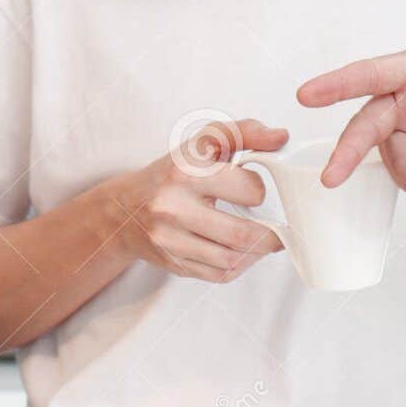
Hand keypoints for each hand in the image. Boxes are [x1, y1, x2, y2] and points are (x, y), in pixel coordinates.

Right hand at [113, 119, 288, 281]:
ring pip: (233, 259)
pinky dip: (240, 265)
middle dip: (271, 235)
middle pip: (242, 234)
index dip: (260, 190)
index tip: (255, 190)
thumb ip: (244, 132)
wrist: (125, 209)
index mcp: (185, 172)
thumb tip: (280, 137)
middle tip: (279, 228)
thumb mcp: (204, 142)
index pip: (248, 189)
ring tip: (262, 240)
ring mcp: (171, 240)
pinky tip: (241, 251)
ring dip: (257, 252)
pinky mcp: (174, 264)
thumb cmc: (172, 174)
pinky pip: (220, 275)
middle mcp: (173, 208)